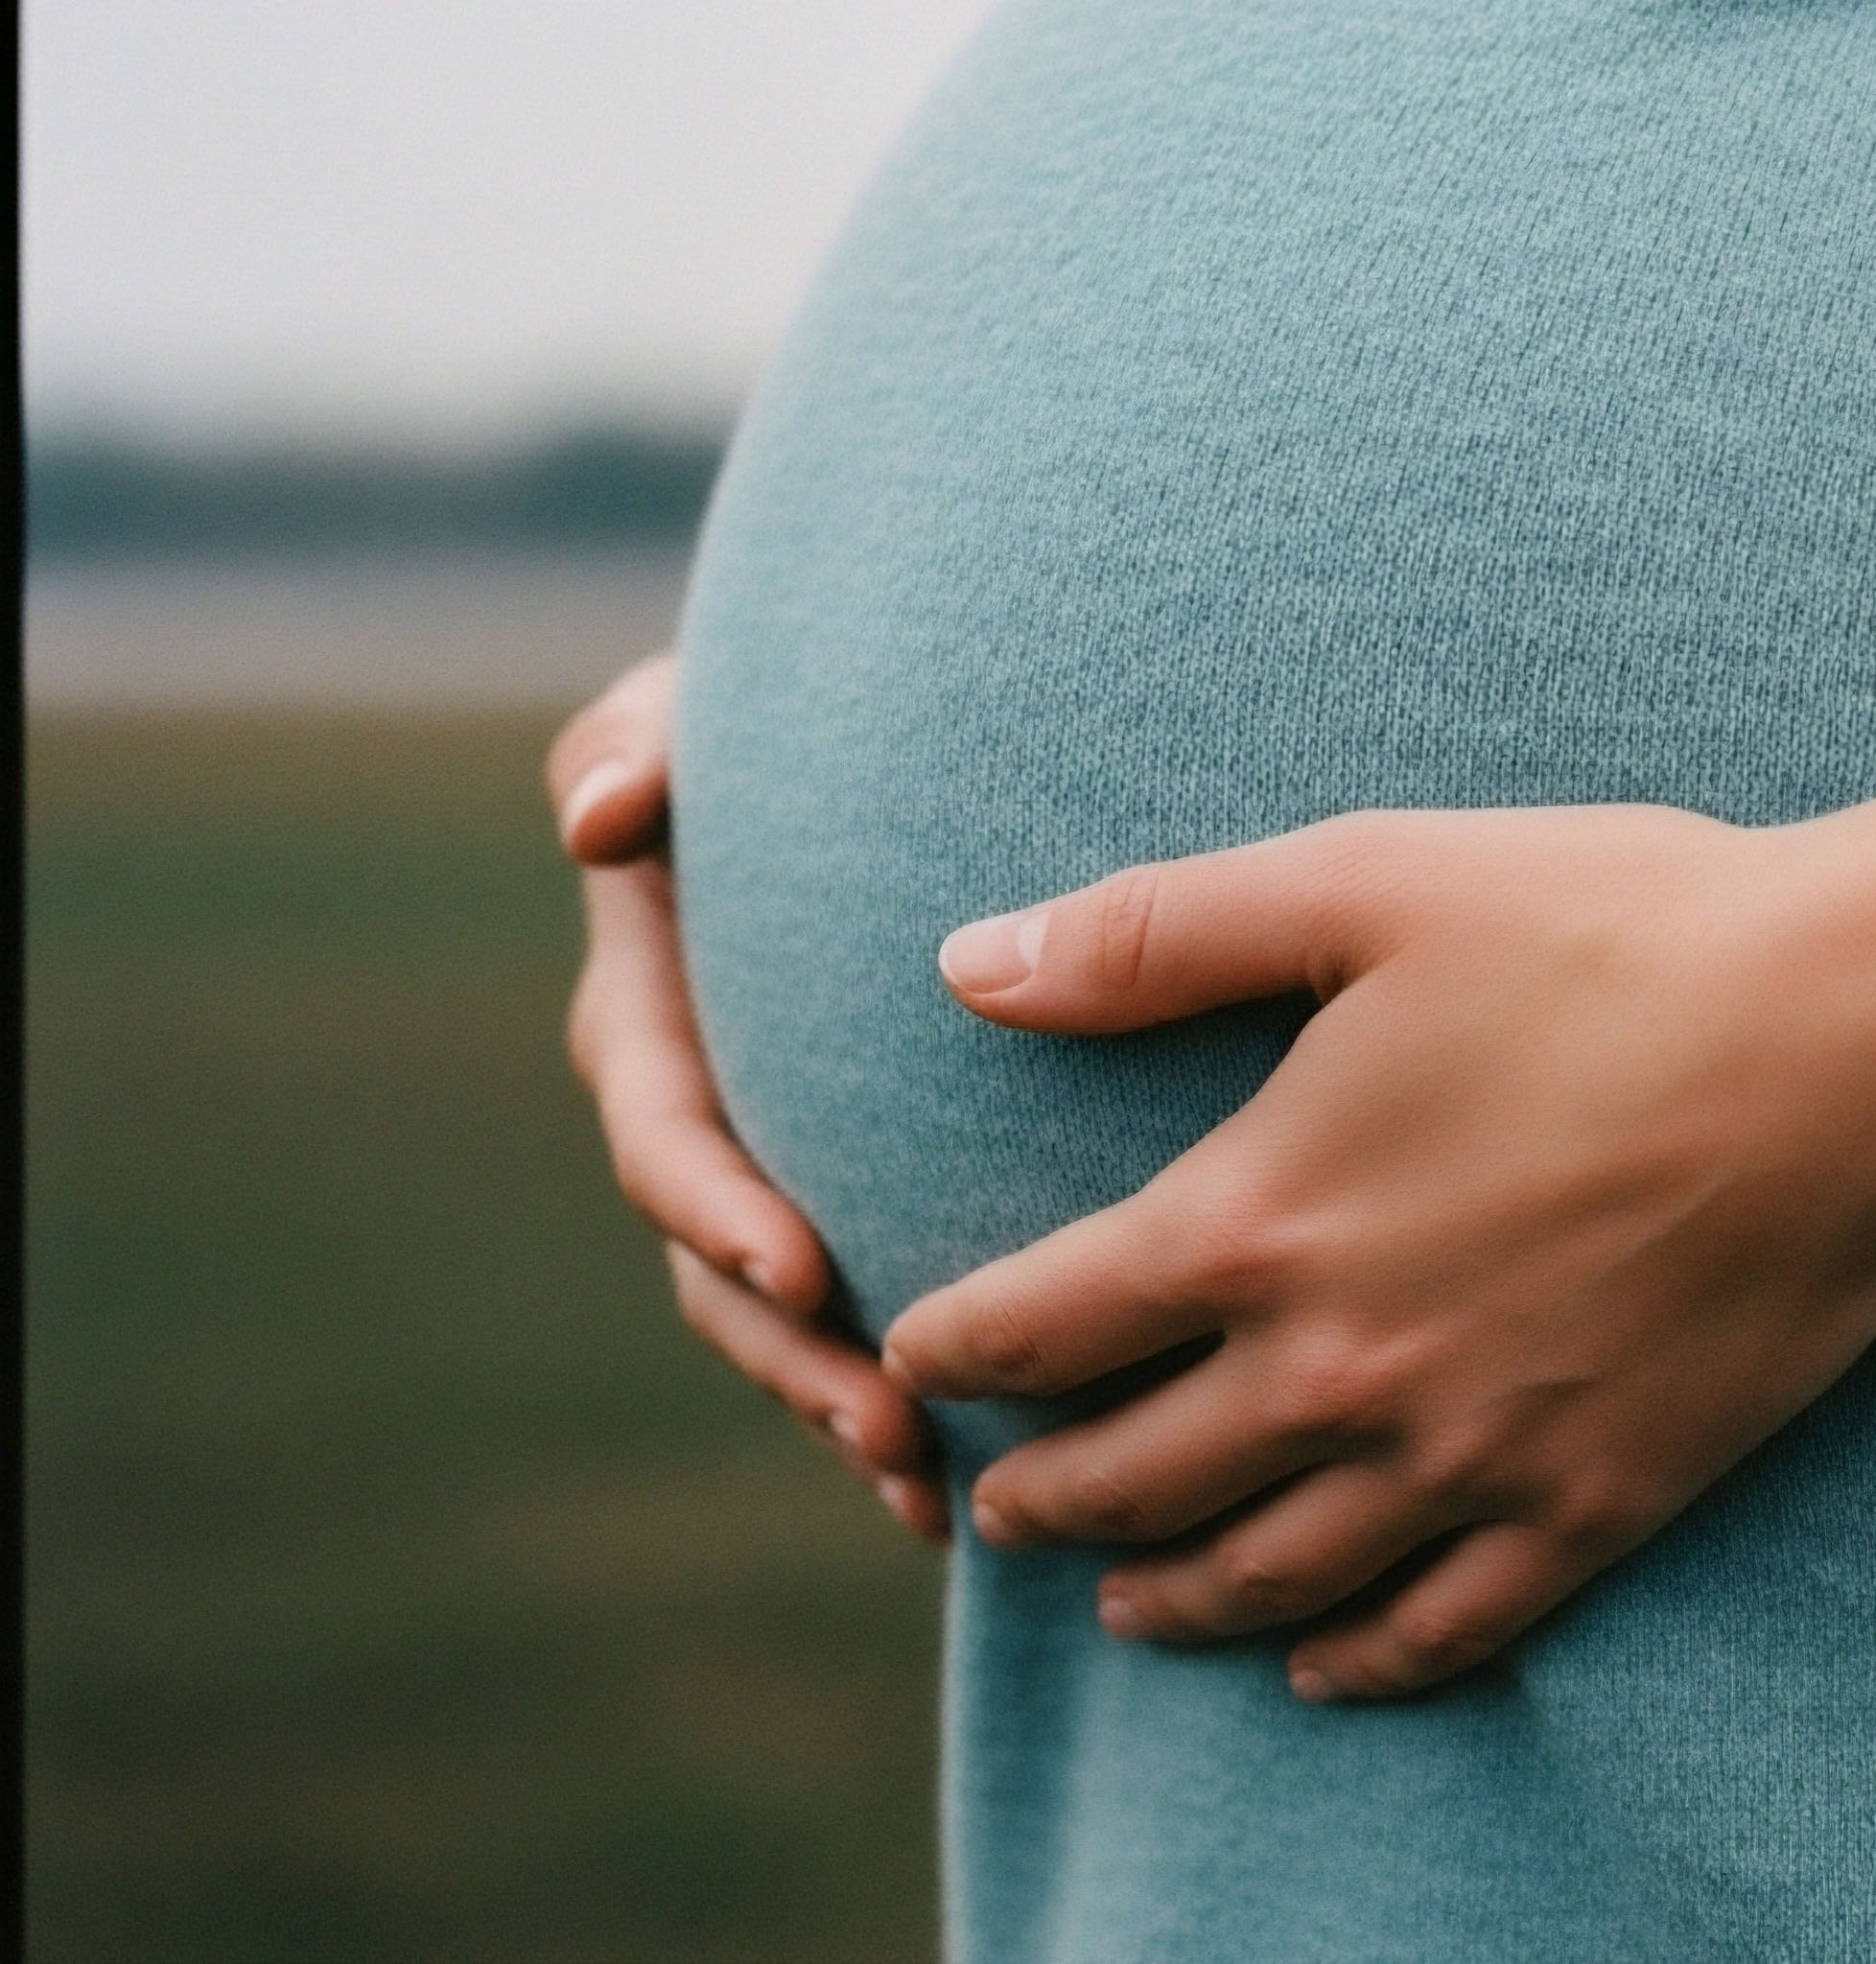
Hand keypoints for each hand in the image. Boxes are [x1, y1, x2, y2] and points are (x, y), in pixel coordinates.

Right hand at [552, 654, 946, 1541]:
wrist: (887, 753)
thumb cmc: (773, 718)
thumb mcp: (692, 704)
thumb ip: (637, 741)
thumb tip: (598, 819)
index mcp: (654, 1014)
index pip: (666, 1127)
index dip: (716, 1204)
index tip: (795, 1265)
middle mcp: (704, 1110)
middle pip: (724, 1268)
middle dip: (794, 1358)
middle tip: (889, 1426)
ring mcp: (775, 1166)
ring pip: (788, 1322)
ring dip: (845, 1406)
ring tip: (926, 1484)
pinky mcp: (856, 1196)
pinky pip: (863, 1315)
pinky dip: (906, 1395)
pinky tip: (963, 1486)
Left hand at [878, 803, 1875, 1700]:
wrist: (1859, 1042)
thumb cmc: (1621, 930)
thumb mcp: (1369, 882)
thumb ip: (1154, 931)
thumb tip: (963, 963)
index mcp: (1256, 1220)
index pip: (1040, 1327)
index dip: (956, 1348)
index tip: (921, 1354)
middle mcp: (1337, 1373)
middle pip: (1130, 1480)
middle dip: (1041, 1500)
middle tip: (1002, 1508)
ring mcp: (1467, 1458)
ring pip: (1267, 1576)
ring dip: (1169, 1598)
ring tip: (1127, 1601)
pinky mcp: (1593, 1504)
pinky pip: (1443, 1628)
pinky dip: (1359, 1662)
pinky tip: (1322, 1663)